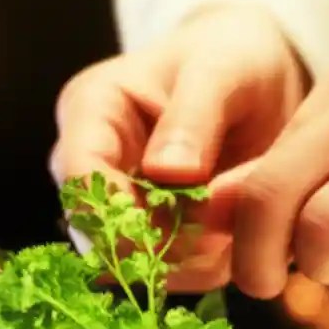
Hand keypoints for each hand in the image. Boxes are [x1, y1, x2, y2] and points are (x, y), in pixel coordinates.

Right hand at [51, 2, 307, 290]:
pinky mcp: (140, 230)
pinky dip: (201, 267)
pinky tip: (233, 239)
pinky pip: (162, 271)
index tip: (174, 230)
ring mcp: (111, 201)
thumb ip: (193, 117)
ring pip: (128, 262)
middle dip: (158, 246)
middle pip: (96, 231)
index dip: (117, 215)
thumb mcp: (221, 69)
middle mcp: (86, 162)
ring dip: (185, 262)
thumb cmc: (230, 57)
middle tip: (221, 236)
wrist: (250, 73)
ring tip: (237, 230)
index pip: (77, 177)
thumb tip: (169, 173)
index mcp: (90, 110)